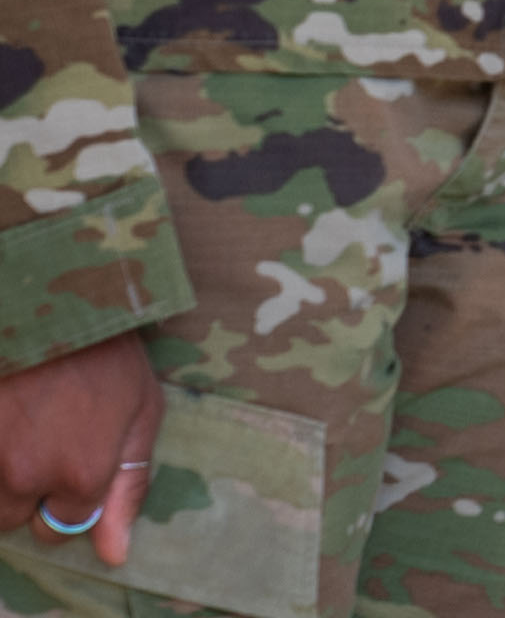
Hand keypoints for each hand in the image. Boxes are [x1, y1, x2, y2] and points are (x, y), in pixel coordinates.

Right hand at [0, 334, 157, 571]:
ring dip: (1, 471)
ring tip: (22, 422)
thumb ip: (128, 486)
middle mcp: (24, 475)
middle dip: (29, 489)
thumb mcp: (141, 410)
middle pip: (15, 519)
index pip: (62, 528)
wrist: (47, 297)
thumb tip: (114, 556)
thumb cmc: (103, 351)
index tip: (74, 456)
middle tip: (43, 435)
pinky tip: (7, 416)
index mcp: (79, 472)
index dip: (70, 496)